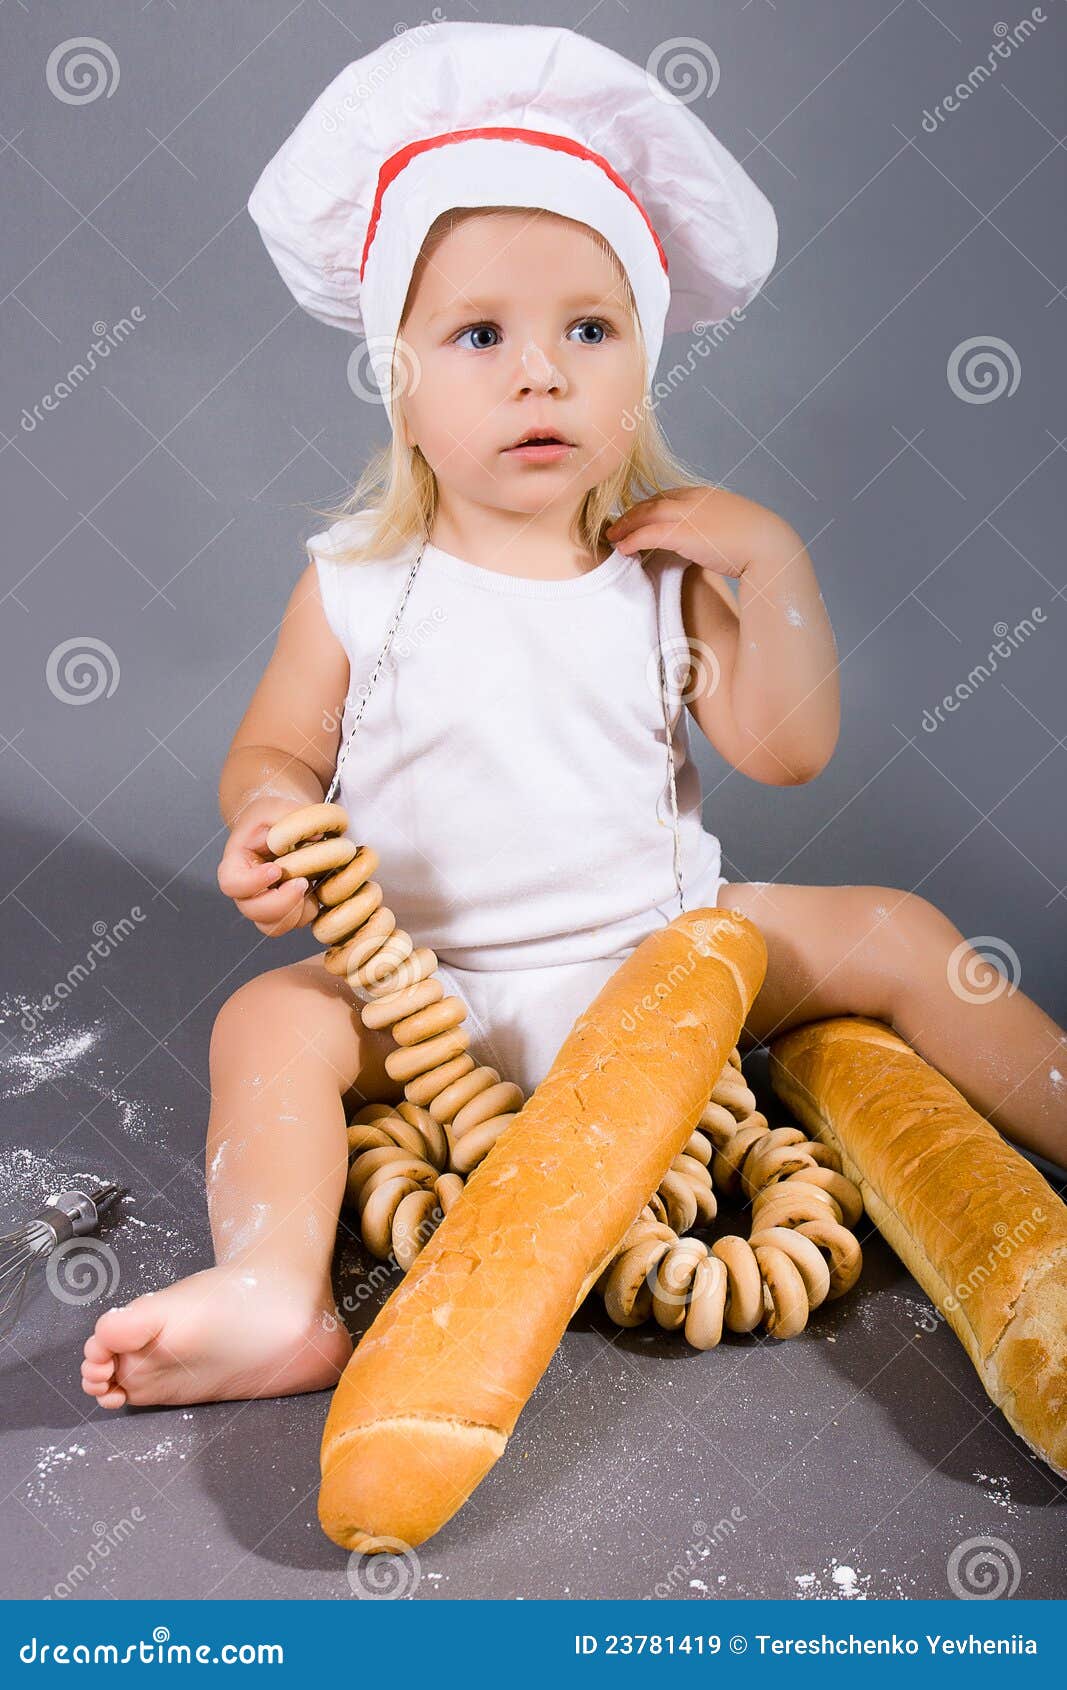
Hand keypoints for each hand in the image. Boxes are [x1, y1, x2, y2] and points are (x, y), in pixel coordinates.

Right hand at [216, 797, 319, 936]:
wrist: (278, 827)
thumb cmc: (273, 818)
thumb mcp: (278, 807)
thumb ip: (292, 816)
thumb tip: (318, 835)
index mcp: (236, 863)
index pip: (231, 883)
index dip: (252, 883)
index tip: (276, 869)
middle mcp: (245, 890)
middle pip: (252, 911)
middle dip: (280, 902)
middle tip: (302, 882)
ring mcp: (263, 904)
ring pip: (273, 926)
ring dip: (295, 912)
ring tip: (309, 885)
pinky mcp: (284, 912)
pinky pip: (294, 924)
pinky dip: (308, 912)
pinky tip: (314, 890)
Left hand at [605, 485, 755, 580]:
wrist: (770, 545)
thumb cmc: (759, 543)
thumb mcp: (735, 528)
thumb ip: (716, 527)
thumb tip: (712, 540)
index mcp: (705, 494)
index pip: (667, 496)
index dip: (648, 508)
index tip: (636, 519)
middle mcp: (693, 499)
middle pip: (651, 502)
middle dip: (630, 514)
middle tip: (614, 526)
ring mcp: (687, 514)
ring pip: (645, 514)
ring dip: (624, 526)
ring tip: (611, 537)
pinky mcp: (683, 532)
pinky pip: (648, 533)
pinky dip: (631, 539)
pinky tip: (622, 549)